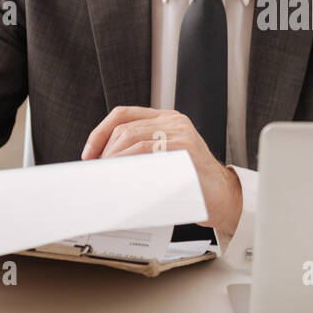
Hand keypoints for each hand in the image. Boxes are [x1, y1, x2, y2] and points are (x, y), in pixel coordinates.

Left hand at [80, 106, 241, 239]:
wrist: (223, 198)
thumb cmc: (193, 183)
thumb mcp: (164, 160)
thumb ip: (142, 154)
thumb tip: (105, 164)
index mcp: (167, 120)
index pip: (124, 115)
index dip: (100, 133)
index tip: (89, 154)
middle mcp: (173, 122)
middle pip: (124, 128)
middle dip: (104, 152)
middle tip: (97, 172)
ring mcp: (181, 133)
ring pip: (132, 138)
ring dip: (113, 159)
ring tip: (107, 177)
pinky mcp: (185, 148)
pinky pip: (147, 151)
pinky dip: (129, 165)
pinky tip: (123, 177)